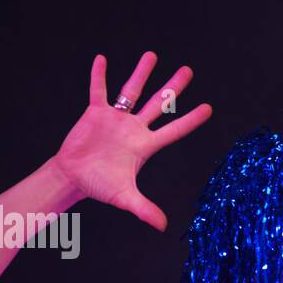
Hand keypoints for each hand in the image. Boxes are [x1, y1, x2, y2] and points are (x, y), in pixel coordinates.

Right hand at [50, 52, 212, 230]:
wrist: (73, 177)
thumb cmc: (99, 186)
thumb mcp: (124, 197)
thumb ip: (144, 209)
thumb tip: (164, 227)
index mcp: (145, 145)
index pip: (174, 130)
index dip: (191, 119)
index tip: (208, 107)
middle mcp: (134, 128)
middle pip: (159, 104)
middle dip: (174, 87)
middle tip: (188, 70)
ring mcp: (116, 119)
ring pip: (132, 91)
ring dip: (142, 73)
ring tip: (152, 55)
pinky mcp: (95, 113)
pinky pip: (98, 90)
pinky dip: (98, 76)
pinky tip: (101, 59)